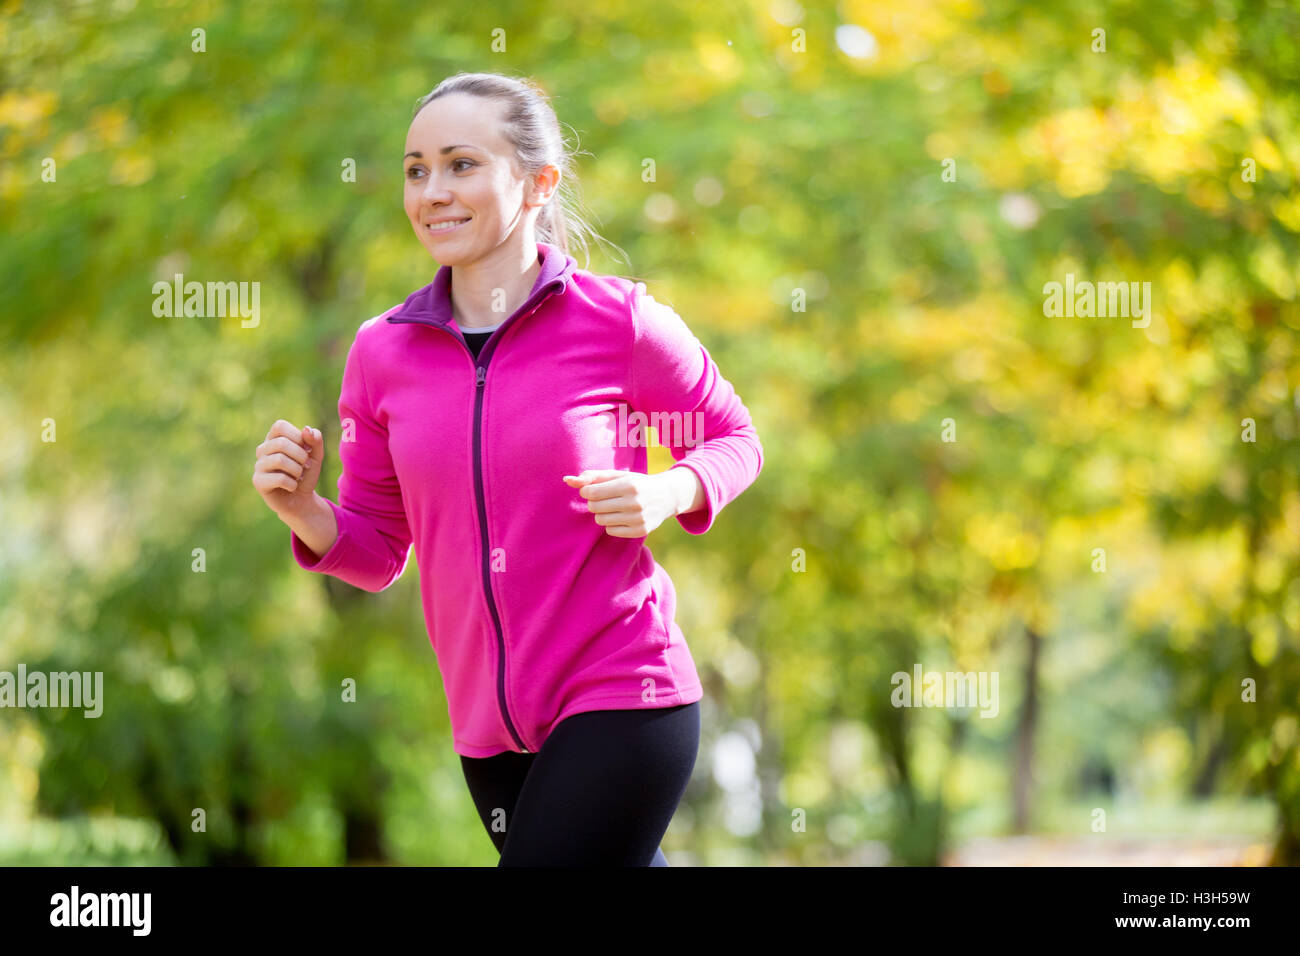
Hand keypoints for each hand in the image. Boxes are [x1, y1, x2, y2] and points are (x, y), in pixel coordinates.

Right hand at [252, 419, 324, 518]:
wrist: (302, 499)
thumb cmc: (306, 474)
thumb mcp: (316, 455)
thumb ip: (315, 440)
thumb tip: (306, 429)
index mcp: (273, 439)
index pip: (279, 426)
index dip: (297, 437)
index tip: (307, 449)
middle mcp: (262, 450)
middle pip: (281, 443)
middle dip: (301, 456)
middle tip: (306, 466)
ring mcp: (258, 465)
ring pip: (280, 460)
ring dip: (297, 470)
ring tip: (298, 476)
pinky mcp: (258, 481)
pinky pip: (279, 478)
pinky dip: (293, 484)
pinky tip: (291, 487)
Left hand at [563, 469, 678, 537]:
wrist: (667, 496)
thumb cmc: (637, 483)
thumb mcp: (617, 475)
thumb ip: (592, 476)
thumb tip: (567, 480)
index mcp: (628, 485)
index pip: (592, 493)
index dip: (587, 492)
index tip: (592, 490)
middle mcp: (634, 503)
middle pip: (595, 508)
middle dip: (595, 503)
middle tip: (605, 498)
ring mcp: (638, 519)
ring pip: (601, 521)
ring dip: (602, 514)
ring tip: (614, 507)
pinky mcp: (640, 531)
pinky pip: (611, 531)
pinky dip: (612, 524)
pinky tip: (621, 516)